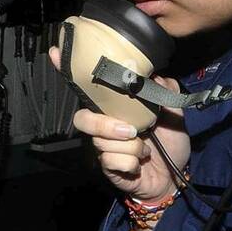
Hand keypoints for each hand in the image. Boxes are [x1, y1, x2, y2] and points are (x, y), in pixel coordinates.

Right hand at [49, 45, 190, 203]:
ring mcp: (103, 148)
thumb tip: (154, 75)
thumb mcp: (173, 112)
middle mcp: (104, 127)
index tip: (56, 54)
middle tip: (132, 131)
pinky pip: (111, 161)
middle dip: (105, 126)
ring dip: (132, 147)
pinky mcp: (108, 168)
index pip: (89, 90)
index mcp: (115, 109)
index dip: (68, 72)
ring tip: (145, 149)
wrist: (175, 176)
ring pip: (102, 142)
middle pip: (83, 120)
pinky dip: (131, 163)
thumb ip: (164, 91)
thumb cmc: (169, 143)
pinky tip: (139, 164)